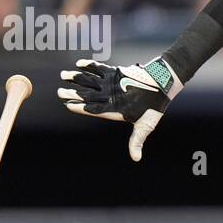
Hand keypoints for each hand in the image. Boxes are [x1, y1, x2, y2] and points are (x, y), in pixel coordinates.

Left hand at [58, 57, 178, 161]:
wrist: (162, 86)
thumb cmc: (154, 108)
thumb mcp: (145, 126)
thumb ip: (137, 140)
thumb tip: (136, 159)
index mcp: (113, 110)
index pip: (92, 110)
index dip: (80, 108)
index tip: (67, 106)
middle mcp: (109, 97)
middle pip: (86, 95)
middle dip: (73, 93)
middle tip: (60, 92)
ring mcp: (111, 84)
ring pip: (89, 81)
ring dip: (76, 78)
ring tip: (63, 75)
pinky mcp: (115, 73)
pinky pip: (99, 68)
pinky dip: (89, 65)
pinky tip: (79, 63)